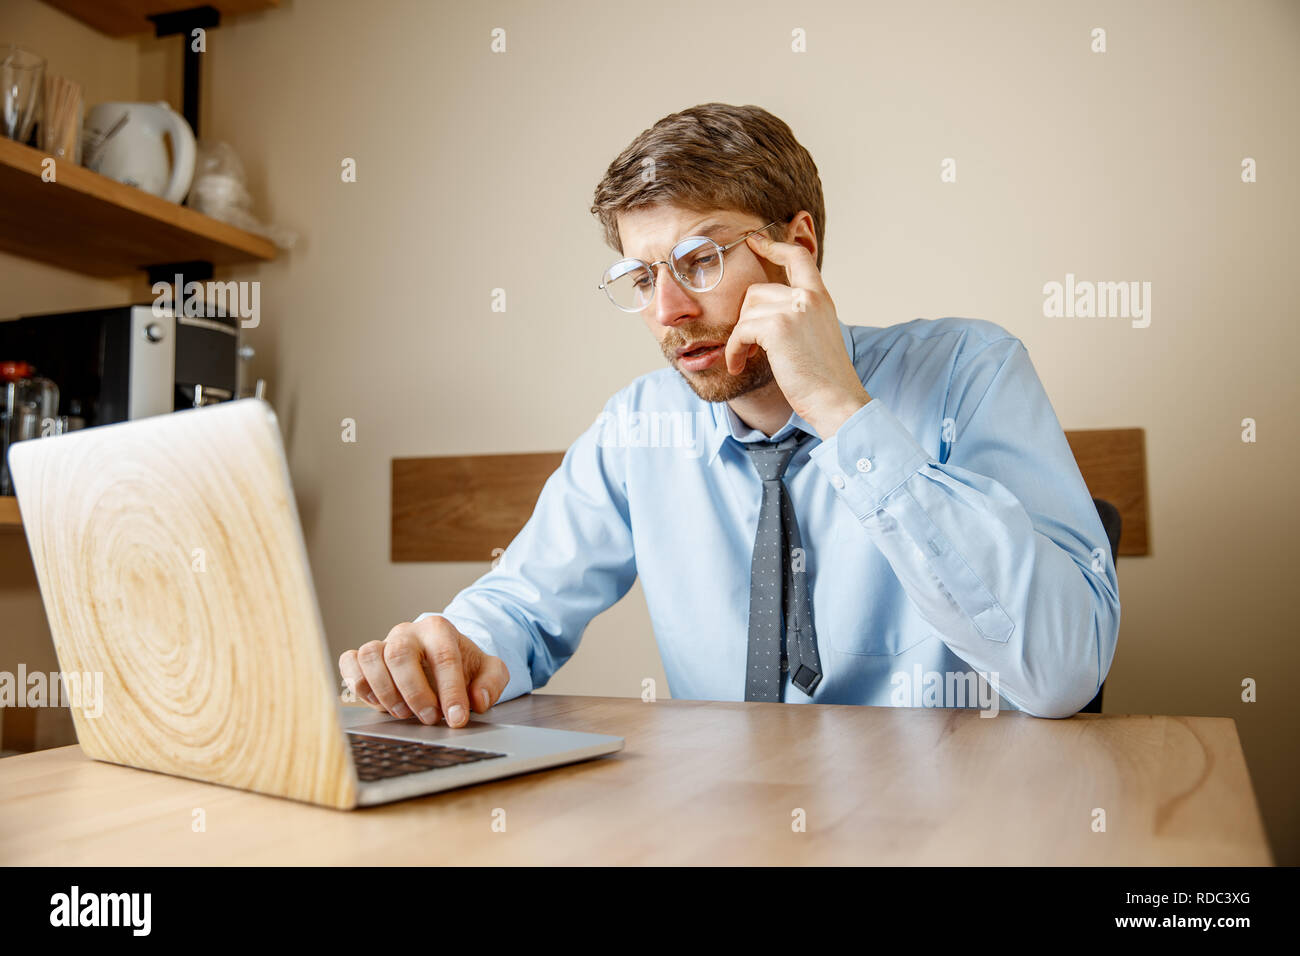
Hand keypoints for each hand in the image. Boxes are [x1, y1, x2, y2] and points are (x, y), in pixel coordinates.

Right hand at [338, 616, 509, 727]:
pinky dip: (359, 685)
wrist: (440, 659)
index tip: (457, 719)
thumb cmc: (462, 666)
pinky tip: (379, 702)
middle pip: (400, 654)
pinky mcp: (362, 657)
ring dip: (385, 691)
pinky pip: (349, 663)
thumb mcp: (488, 671)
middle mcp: (407, 632)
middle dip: (415, 692)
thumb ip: (492, 682)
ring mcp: (382, 643)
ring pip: (370, 657)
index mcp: (439, 629)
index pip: (443, 656)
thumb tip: (477, 700)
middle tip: (430, 719)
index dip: (450, 690)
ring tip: (405, 713)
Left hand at [725, 231, 870, 436]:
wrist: (837, 401)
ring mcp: (794, 309)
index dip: (774, 246)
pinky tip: (738, 365)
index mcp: (820, 298)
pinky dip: (735, 349)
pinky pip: (741, 330)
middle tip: (749, 344)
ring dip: (739, 337)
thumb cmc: (824, 379)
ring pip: (747, 311)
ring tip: (745, 357)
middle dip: (746, 317)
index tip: (755, 241)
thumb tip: (763, 313)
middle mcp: (809, 297)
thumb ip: (797, 317)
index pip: (798, 257)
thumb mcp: (816, 336)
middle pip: (757, 290)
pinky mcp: (778, 327)